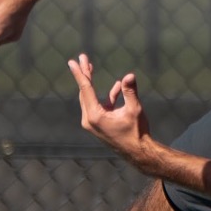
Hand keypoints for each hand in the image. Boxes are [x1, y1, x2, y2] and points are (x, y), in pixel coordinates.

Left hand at [69, 54, 155, 168]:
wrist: (138, 152)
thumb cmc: (137, 132)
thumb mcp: (134, 110)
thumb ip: (130, 92)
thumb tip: (129, 76)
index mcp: (95, 116)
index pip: (85, 89)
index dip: (80, 74)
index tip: (72, 62)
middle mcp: (89, 120)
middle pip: (84, 92)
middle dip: (84, 74)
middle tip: (83, 58)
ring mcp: (92, 123)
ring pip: (89, 98)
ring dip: (91, 83)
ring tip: (90, 67)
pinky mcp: (98, 124)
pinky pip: (98, 105)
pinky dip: (106, 96)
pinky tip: (117, 87)